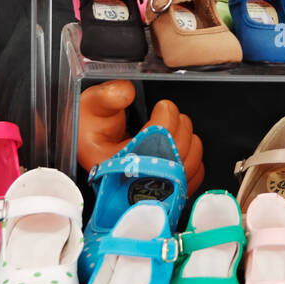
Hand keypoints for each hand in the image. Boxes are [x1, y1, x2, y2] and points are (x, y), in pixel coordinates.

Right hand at [78, 87, 204, 195]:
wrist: (90, 141)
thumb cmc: (90, 126)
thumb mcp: (90, 104)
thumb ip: (107, 95)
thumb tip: (127, 93)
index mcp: (110, 161)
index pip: (149, 145)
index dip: (164, 121)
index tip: (163, 106)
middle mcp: (129, 180)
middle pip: (172, 158)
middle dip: (180, 128)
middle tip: (173, 112)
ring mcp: (147, 188)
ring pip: (185, 171)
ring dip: (190, 142)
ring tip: (179, 126)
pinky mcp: (159, 190)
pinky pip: (189, 181)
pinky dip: (194, 162)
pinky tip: (185, 146)